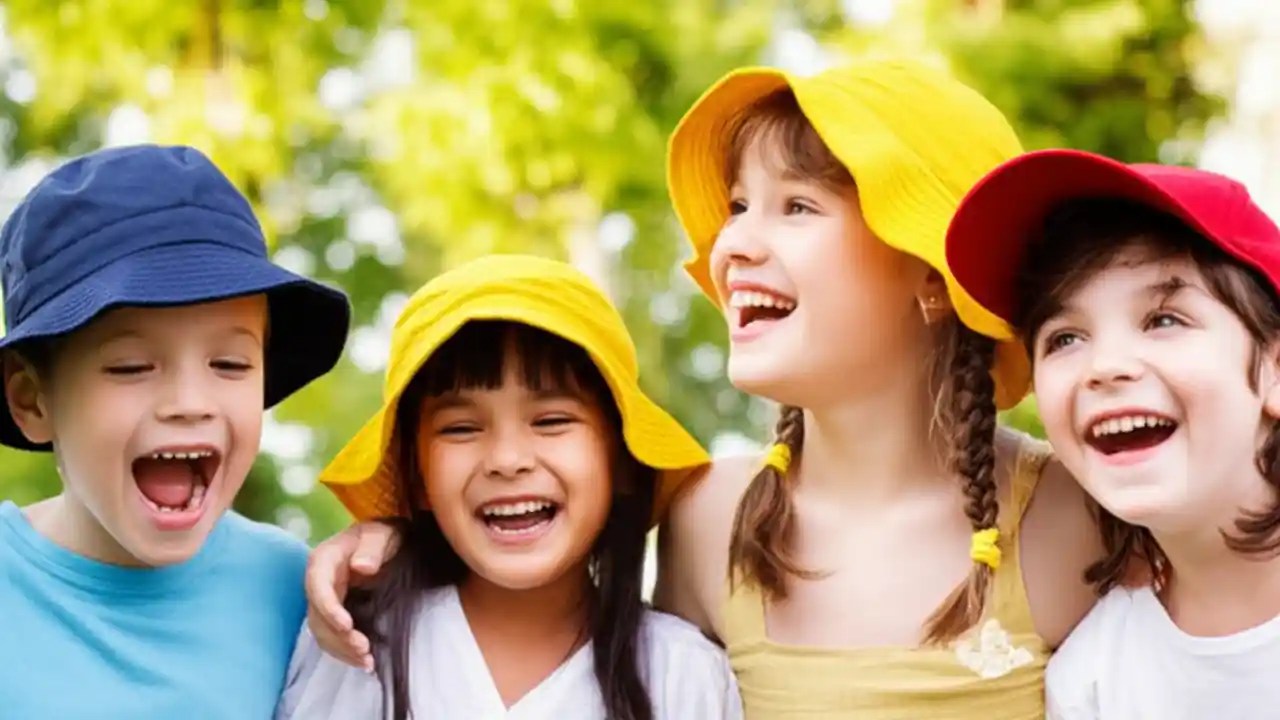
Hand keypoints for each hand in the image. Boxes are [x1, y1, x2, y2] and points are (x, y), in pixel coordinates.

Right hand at [304, 521, 400, 671]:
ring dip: (341, 650)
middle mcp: (319, 582)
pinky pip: (332, 637)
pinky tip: (364, 662)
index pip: (317, 586)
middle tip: (364, 649)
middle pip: (317, 615)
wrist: (386, 542)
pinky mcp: (334, 614)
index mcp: (324, 559)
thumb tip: (362, 568)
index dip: (328, 609)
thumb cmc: (382, 535)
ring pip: (322, 632)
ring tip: (367, 662)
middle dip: (338, 636)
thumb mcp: (381, 534)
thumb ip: (372, 548)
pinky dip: (345, 652)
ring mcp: (325, 600)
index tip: (347, 626)